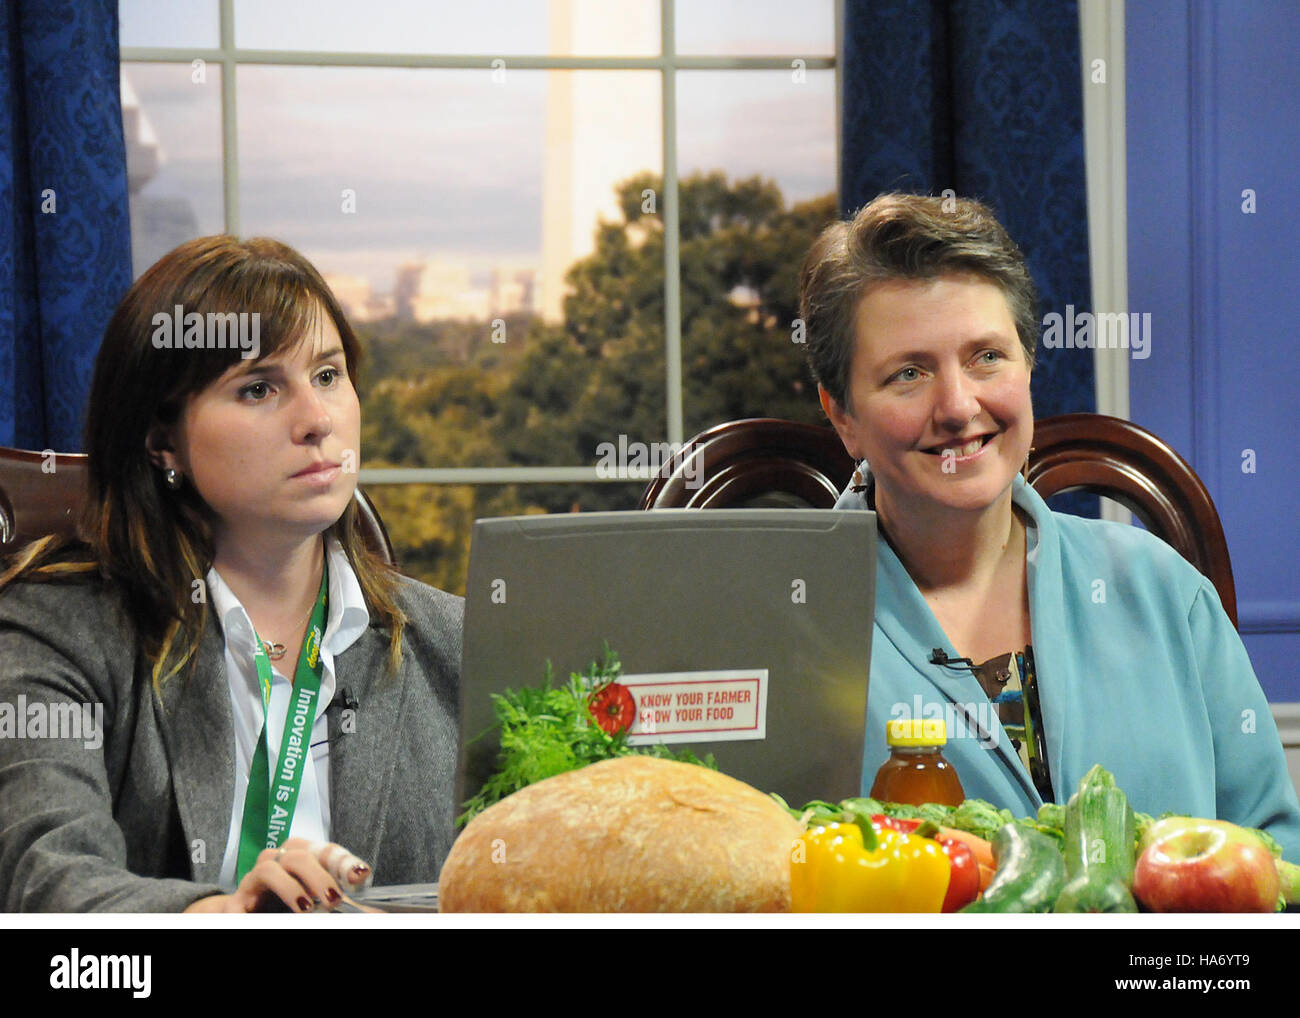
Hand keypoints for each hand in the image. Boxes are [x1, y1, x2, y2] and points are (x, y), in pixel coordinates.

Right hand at [184, 838, 372, 912]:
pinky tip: (256, 919)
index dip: (344, 861)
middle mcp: (279, 861)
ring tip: (305, 907)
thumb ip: (339, 904)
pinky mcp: (237, 900)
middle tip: (334, 899)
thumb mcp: (319, 902)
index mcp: (303, 857)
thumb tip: (373, 914)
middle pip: (299, 854)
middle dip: (318, 875)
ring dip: (289, 887)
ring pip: (269, 867)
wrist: (250, 912)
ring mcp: (255, 878)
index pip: (325, 851)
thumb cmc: (289, 905)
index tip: (361, 875)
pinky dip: (246, 912)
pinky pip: (237, 901)